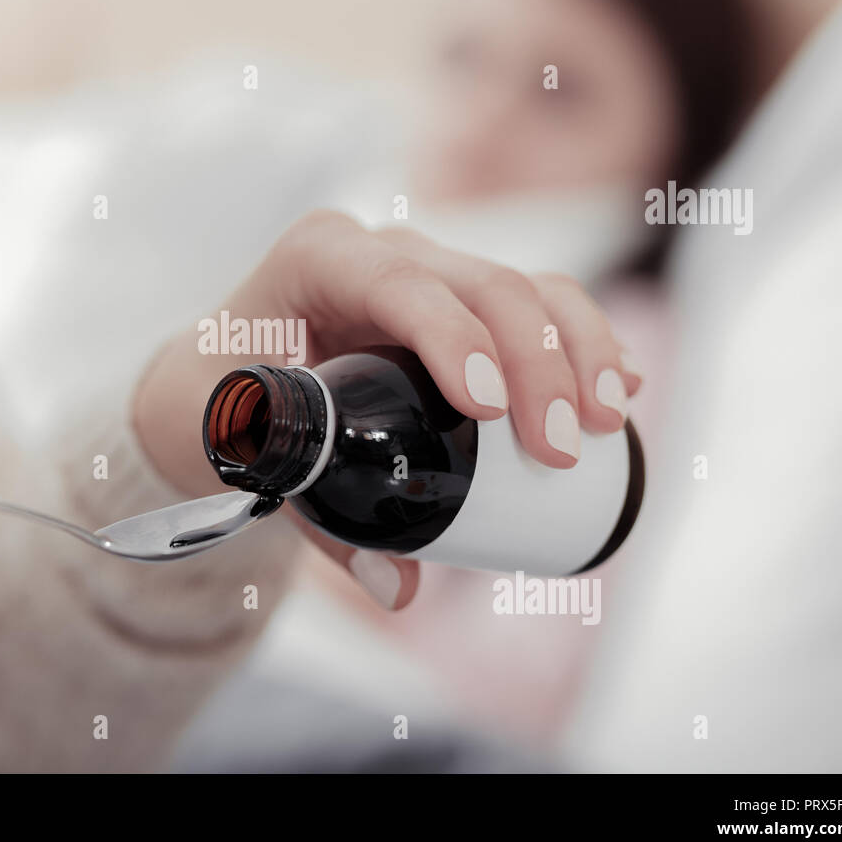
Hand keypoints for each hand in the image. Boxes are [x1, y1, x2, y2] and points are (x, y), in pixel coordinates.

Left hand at [133, 211, 639, 609]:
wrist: (221, 378)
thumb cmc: (222, 405)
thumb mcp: (245, 455)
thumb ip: (315, 523)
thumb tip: (401, 589)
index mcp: (315, 260)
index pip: (396, 285)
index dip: (452, 336)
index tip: (491, 409)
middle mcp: (381, 251)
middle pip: (481, 284)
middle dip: (536, 361)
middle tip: (559, 451)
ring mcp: (428, 268)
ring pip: (524, 285)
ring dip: (579, 346)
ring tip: (605, 421)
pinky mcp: (461, 298)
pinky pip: (536, 303)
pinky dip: (582, 340)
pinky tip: (621, 387)